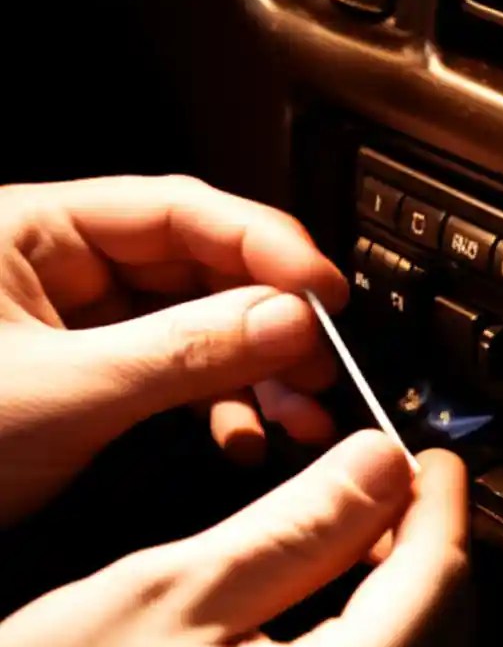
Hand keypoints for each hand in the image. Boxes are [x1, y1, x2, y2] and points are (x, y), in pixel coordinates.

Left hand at [0, 175, 349, 524]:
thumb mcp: (61, 392)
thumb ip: (184, 349)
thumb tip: (288, 316)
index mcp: (33, 232)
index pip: (177, 211)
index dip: (263, 245)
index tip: (324, 289)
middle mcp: (60, 270)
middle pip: (198, 269)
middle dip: (268, 318)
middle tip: (321, 359)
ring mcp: (79, 328)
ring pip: (197, 327)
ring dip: (257, 370)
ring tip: (300, 410)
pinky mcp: (90, 381)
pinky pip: (175, 376)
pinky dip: (219, 406)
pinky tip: (243, 436)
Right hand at [0, 431, 468, 646]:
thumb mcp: (166, 600)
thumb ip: (293, 530)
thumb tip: (381, 463)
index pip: (437, 578)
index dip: (440, 502)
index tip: (435, 458)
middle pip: (446, 629)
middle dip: (429, 550)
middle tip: (399, 492)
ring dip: (409, 603)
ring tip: (370, 544)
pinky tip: (343, 622)